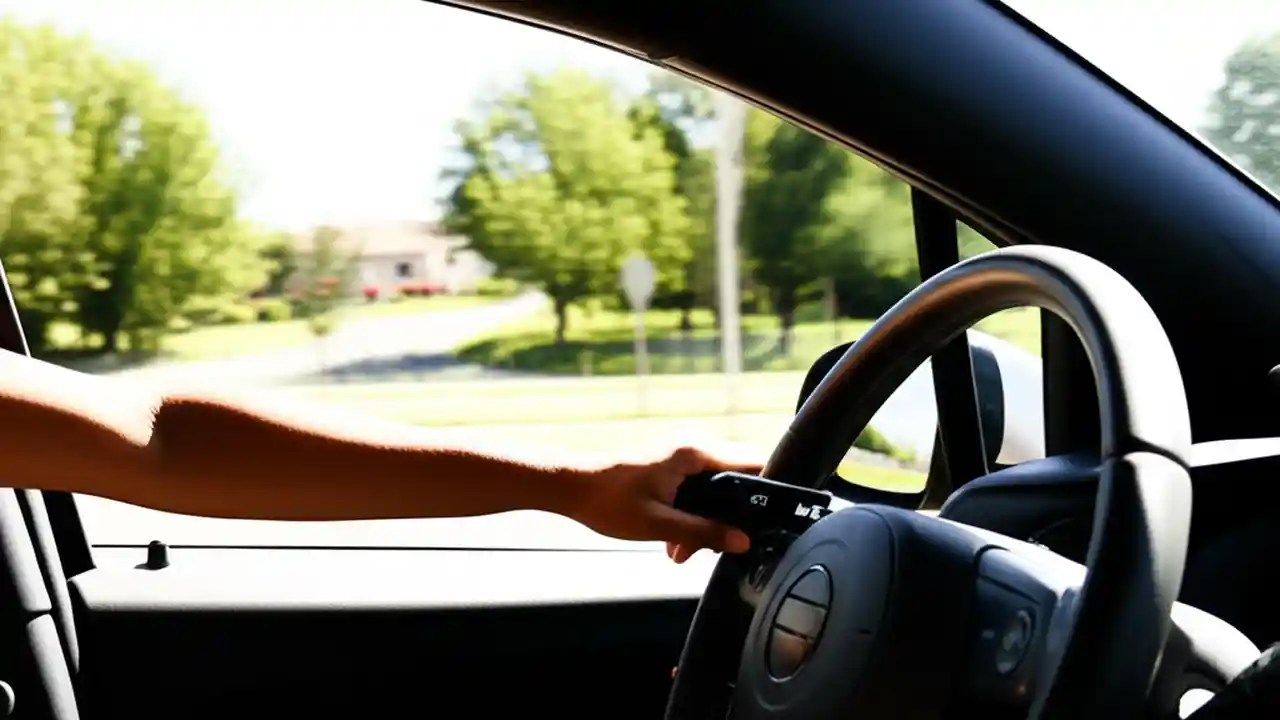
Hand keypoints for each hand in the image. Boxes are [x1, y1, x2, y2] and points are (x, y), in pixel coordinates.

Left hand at [572, 446, 758, 562]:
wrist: (570, 488)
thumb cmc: (607, 500)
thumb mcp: (659, 523)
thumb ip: (703, 532)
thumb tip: (741, 541)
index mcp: (693, 455)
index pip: (750, 464)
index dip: (764, 492)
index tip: (766, 519)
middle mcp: (689, 453)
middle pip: (730, 486)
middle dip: (723, 521)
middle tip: (709, 548)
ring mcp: (677, 463)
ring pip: (709, 496)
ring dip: (701, 525)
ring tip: (681, 551)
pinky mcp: (666, 474)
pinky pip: (691, 497)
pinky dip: (686, 520)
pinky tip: (671, 542)